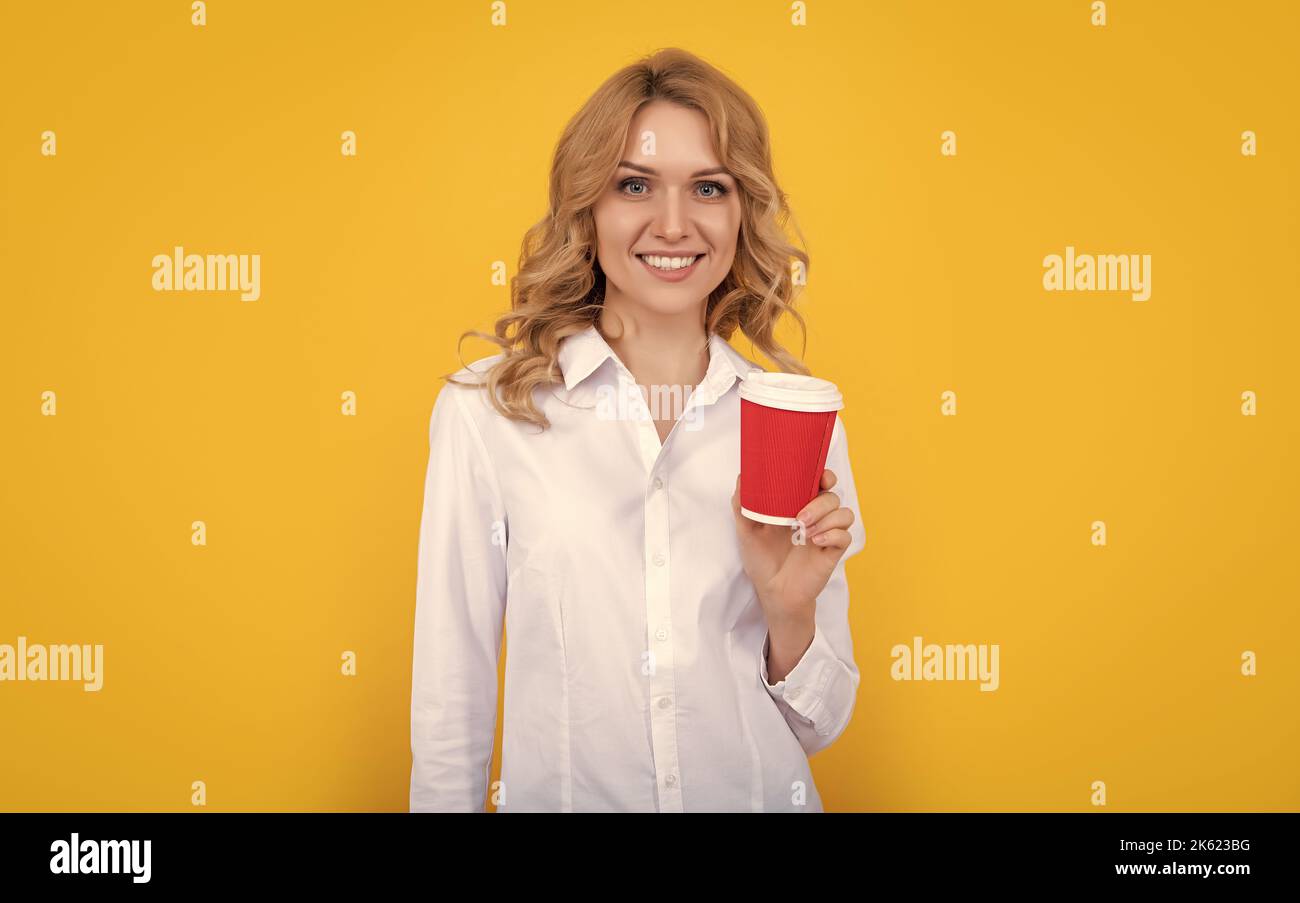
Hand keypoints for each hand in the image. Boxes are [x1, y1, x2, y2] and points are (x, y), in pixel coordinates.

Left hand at [731, 468, 855, 626]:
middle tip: (800, 516)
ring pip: (844, 514)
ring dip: (826, 519)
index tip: (819, 477)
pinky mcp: (831, 552)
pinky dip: (832, 535)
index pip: (820, 483)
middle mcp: (816, 518)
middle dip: (820, 502)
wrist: (772, 591)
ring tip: (804, 531)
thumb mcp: (746, 530)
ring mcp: (825, 535)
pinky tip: (814, 541)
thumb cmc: (762, 560)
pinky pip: (844, 536)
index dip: (825, 475)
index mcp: (798, 506)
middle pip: (833, 496)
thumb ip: (743, 505)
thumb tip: (744, 477)